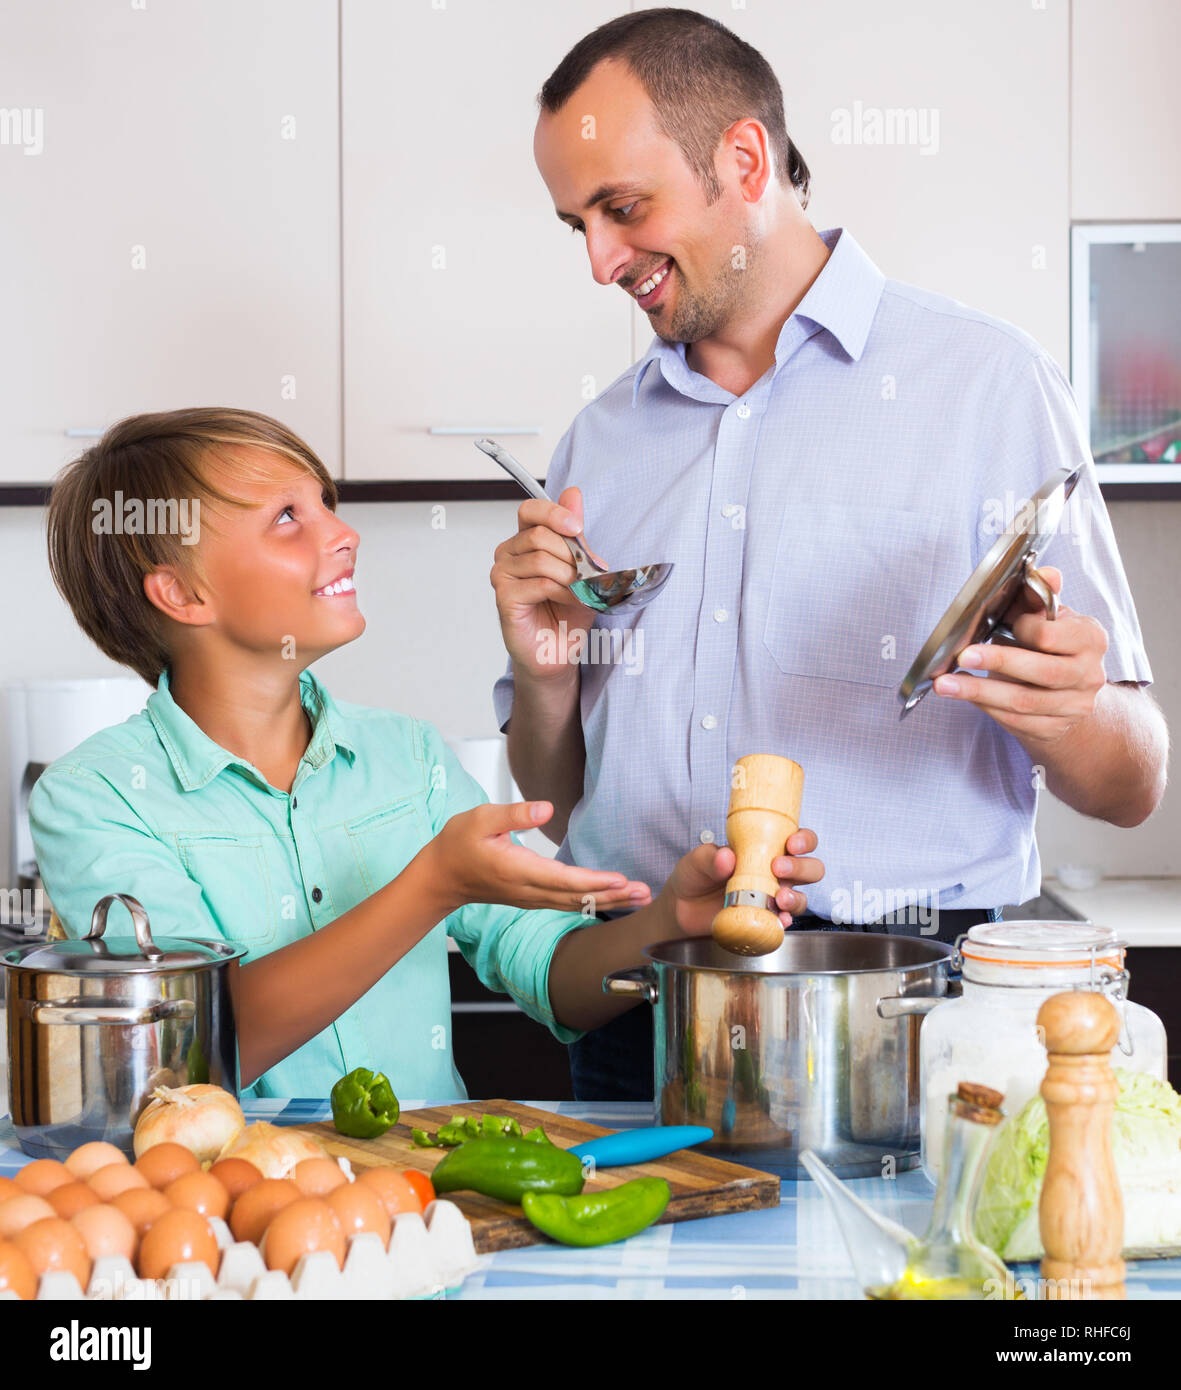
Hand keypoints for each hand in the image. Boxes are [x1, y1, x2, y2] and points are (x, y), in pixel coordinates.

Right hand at [426, 800, 651, 915]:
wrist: (441, 876)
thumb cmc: (458, 844)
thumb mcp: (480, 818)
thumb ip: (514, 814)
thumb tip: (546, 808)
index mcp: (518, 870)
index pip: (563, 880)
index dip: (593, 882)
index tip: (620, 880)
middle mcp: (528, 890)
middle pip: (577, 898)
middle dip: (613, 895)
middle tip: (645, 893)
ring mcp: (530, 898)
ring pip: (575, 904)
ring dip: (608, 900)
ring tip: (639, 896)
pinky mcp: (531, 898)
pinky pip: (567, 904)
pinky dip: (592, 902)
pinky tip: (611, 898)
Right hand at [489, 486, 609, 681]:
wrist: (559, 649)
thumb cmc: (567, 610)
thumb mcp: (580, 567)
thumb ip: (575, 534)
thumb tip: (573, 493)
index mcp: (524, 540)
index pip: (531, 510)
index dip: (554, 513)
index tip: (577, 528)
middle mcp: (508, 554)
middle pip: (540, 536)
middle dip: (572, 555)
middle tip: (589, 574)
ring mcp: (502, 575)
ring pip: (541, 560)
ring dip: (571, 576)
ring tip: (582, 591)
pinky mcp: (504, 597)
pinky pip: (539, 584)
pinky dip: (564, 592)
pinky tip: (572, 601)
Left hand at [659, 828, 823, 937]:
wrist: (682, 909)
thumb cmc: (695, 876)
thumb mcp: (697, 860)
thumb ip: (710, 857)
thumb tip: (727, 857)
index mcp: (765, 849)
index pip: (798, 840)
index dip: (804, 840)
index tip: (791, 843)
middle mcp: (775, 873)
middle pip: (810, 869)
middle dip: (801, 867)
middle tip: (778, 867)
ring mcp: (772, 898)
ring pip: (802, 897)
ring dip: (796, 897)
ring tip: (779, 898)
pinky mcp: (765, 921)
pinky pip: (783, 922)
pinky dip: (784, 921)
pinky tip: (776, 919)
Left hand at [933, 567, 1108, 744]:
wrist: (1070, 693)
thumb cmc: (1052, 646)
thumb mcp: (1048, 616)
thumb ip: (1039, 594)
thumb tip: (1046, 571)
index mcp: (1091, 639)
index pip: (1052, 635)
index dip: (1023, 629)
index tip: (1003, 624)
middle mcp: (1089, 675)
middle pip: (1041, 671)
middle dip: (997, 662)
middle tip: (962, 655)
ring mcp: (1075, 706)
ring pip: (1022, 701)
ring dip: (979, 692)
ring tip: (945, 683)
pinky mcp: (1055, 729)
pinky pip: (1015, 721)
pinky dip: (986, 708)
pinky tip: (965, 696)